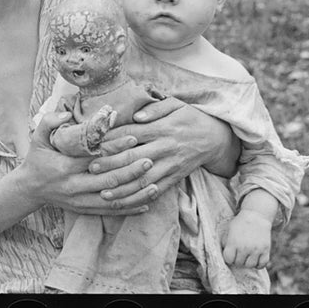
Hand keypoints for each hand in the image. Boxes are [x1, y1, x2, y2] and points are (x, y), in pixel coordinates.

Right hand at [16, 111, 151, 214]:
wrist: (29, 188)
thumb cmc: (37, 158)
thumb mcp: (37, 137)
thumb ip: (50, 122)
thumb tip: (67, 113)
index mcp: (65, 167)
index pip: (95, 157)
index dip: (115, 148)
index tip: (133, 139)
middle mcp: (74, 186)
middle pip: (109, 180)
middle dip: (131, 170)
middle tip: (150, 159)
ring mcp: (80, 200)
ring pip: (113, 199)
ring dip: (136, 193)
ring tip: (156, 184)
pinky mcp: (84, 209)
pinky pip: (110, 211)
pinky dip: (130, 209)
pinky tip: (146, 204)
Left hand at [87, 98, 238, 208]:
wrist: (216, 138)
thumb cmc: (189, 118)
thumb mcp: (175, 104)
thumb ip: (154, 108)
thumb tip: (136, 116)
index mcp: (162, 128)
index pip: (132, 134)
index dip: (112, 140)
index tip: (94, 146)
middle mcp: (165, 147)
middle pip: (134, 158)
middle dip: (111, 165)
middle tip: (91, 170)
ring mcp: (171, 165)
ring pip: (144, 180)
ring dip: (123, 188)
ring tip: (104, 192)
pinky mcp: (176, 177)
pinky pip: (157, 191)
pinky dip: (141, 198)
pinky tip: (126, 202)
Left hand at [222, 209, 272, 268]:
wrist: (256, 216)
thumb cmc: (240, 223)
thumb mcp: (229, 229)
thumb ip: (225, 241)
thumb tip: (224, 251)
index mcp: (234, 242)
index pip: (228, 259)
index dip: (228, 257)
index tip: (230, 254)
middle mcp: (244, 247)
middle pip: (239, 263)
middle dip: (237, 260)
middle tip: (238, 254)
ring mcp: (256, 250)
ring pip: (250, 265)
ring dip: (247, 262)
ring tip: (246, 256)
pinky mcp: (265, 250)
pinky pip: (262, 264)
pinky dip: (258, 265)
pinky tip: (255, 259)